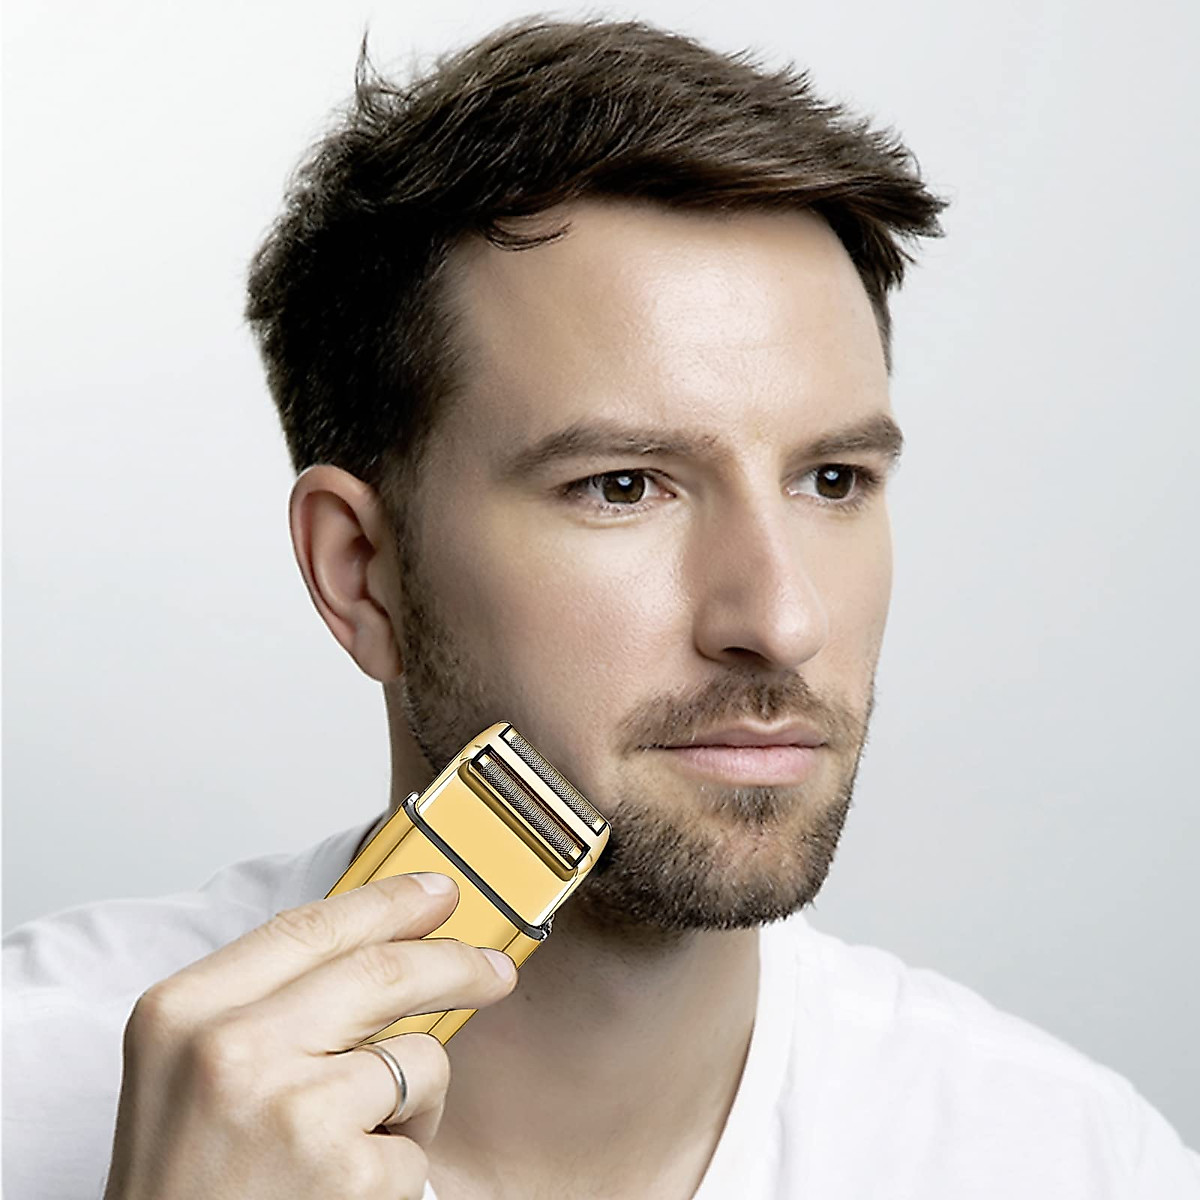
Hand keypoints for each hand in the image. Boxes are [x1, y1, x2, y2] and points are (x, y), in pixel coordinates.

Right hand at [102, 872, 514, 1198]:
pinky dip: (401, 1159)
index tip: (438, 893)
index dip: (389, 901)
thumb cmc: (185, 1186)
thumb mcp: (188, 1069)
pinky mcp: (347, 1173)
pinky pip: (418, 1139)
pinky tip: (350, 1184)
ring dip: (416, 1093)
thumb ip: (266, 1001)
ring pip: (418, 1055)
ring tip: (363, 1136)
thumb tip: (380, 945)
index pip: (312, 926)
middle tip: (492, 970)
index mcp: (185, 1011)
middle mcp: (233, 1049)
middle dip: (455, 963)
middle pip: (384, 970)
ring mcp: (294, 1109)